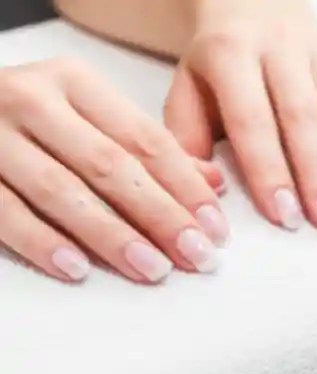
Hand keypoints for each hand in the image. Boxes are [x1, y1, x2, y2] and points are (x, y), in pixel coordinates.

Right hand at [0, 57, 224, 283]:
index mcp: (73, 81)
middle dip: (161, 216)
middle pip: (110, 166)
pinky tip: (77, 268)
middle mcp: (32, 100)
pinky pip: (5, 212)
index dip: (185, 186)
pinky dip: (43, 242)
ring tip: (151, 269)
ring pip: (61, 191)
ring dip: (112, 236)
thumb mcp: (88, 113)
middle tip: (195, 255)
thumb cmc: (30, 118)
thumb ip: (145, 147)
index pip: (144, 139)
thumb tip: (213, 183)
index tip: (215, 228)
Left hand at [165, 0, 316, 233]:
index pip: (252, 119)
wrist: (254, 7)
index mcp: (230, 53)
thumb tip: (211, 187)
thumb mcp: (187, 94)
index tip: (286, 216)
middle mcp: (281, 45)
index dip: (270, 170)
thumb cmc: (220, 68)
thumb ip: (188, 142)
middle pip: (306, 116)